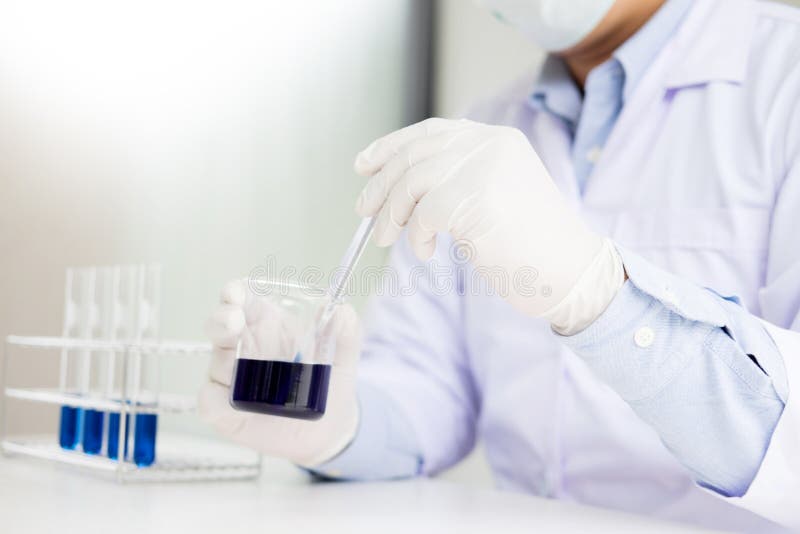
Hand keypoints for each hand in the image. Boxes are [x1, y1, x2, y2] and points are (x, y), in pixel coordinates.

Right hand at [197, 279, 361, 465]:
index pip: (244, 300)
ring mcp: (233, 378)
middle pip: (222, 325)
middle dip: (222, 318)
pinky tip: (225, 401)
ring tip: (233, 352)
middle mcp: (245, 347)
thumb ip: (347, 332)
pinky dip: (212, 400)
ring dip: (220, 353)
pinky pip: (211, 403)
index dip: (236, 292)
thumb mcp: (343, 356)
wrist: (328, 429)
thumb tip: (343, 310)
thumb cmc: (329, 383)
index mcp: (268, 325)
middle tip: (234, 318)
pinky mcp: (226, 410)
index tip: (235, 292)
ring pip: (216, 361)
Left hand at [354, 118, 605, 317]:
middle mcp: (489, 145)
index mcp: (494, 140)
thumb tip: (394, 186)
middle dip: (381, 184)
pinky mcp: (475, 198)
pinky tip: (424, 252)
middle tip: (363, 211)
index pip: (430, 132)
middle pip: (414, 154)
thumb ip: (454, 180)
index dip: (391, 146)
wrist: (571, 272)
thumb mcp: (492, 196)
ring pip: (412, 182)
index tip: (363, 166)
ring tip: (385, 238)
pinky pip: (422, 214)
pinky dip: (415, 236)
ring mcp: (484, 168)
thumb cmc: (530, 245)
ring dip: (391, 214)